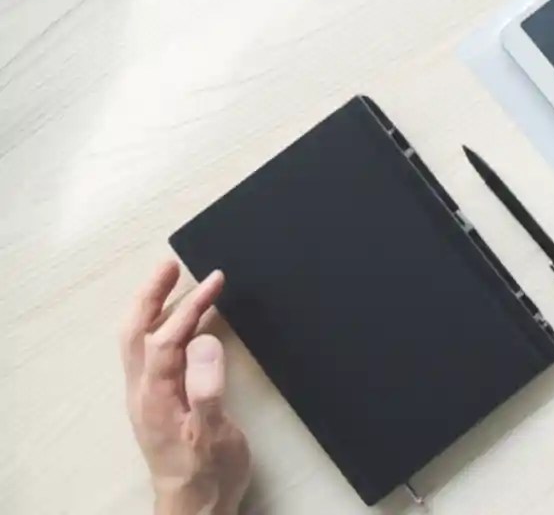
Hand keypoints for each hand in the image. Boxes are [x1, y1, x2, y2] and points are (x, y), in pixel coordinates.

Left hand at [120, 261, 249, 514]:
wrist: (195, 505)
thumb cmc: (208, 472)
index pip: (166, 338)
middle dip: (152, 294)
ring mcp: (147, 395)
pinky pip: (153, 351)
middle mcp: (143, 391)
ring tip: (174, 280)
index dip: (189, 307)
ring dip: (154, 306)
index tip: (215, 280)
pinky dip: (164, 325)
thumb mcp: (213, 434)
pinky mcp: (158, 400)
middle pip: (137, 331)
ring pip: (140, 339)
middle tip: (171, 264)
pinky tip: (186, 323)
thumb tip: (206, 342)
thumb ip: (208, 389)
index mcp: (155, 396)